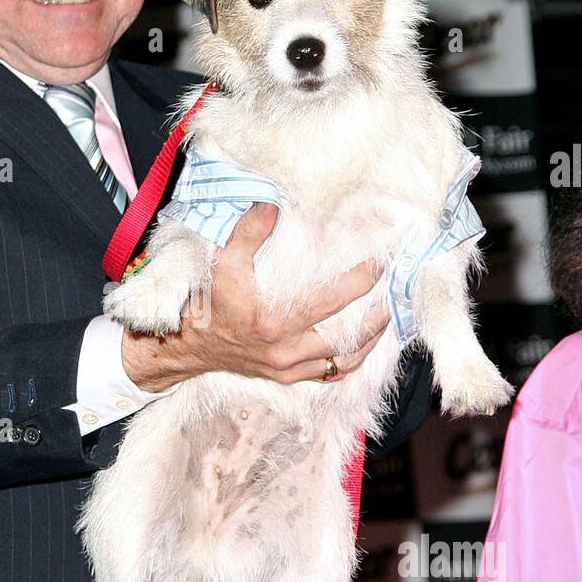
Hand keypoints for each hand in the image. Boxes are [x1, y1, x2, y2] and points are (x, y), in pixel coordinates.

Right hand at [121, 203, 388, 392]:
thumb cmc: (207, 303)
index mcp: (273, 321)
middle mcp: (285, 350)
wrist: (188, 346)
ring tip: (386, 315)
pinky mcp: (286, 377)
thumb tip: (271, 204)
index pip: (330, 300)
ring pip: (343, 359)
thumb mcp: (221, 264)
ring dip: (369, 339)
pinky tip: (362, 343)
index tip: (379, 261)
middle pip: (346, 335)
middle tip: (392, 290)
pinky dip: (351, 360)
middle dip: (375, 312)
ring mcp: (287, 368)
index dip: (360, 280)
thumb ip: (248, 234)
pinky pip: (329, 374)